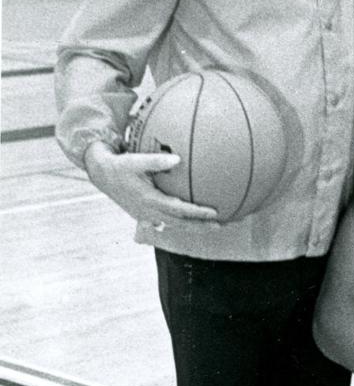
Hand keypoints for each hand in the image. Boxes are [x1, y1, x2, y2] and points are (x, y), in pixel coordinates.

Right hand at [84, 141, 218, 223]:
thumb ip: (155, 160)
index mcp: (149, 200)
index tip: (214, 212)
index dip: (197, 213)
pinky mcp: (143, 215)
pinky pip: (165, 222)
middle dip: (200, 226)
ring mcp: (146, 216)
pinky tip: (191, 220)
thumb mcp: (135, 160)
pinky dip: (180, 222)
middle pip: (179, 224)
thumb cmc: (120, 165)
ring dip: (192, 227)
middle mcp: (148, 211)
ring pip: (173, 225)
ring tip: (210, 225)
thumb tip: (177, 158)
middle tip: (220, 226)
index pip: (178, 210)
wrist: (101, 175)